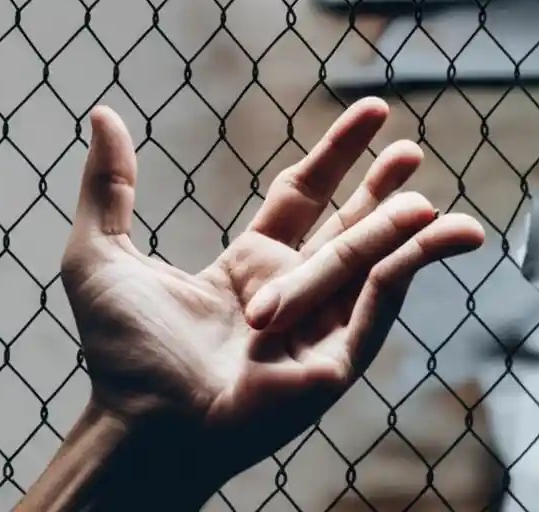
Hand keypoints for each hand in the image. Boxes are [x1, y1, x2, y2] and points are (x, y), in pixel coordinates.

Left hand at [23, 98, 483, 507]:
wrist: (139, 426)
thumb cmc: (119, 357)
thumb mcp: (100, 256)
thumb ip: (109, 185)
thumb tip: (103, 113)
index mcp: (250, 265)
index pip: (305, 195)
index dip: (339, 152)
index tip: (374, 111)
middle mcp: (293, 291)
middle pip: (351, 226)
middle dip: (384, 188)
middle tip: (411, 151)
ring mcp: (319, 327)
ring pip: (373, 261)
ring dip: (407, 227)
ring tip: (429, 199)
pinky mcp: (338, 361)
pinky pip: (379, 301)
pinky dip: (411, 264)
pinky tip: (438, 233)